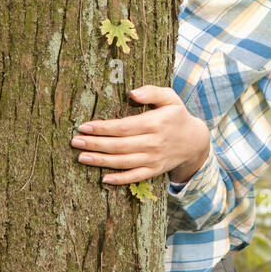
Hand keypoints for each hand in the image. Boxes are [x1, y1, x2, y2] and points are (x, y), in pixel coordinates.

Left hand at [72, 85, 210, 185]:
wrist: (195, 141)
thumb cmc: (177, 116)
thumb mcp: (170, 97)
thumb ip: (152, 92)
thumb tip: (132, 93)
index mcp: (155, 123)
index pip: (124, 127)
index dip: (103, 128)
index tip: (84, 126)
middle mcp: (154, 143)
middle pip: (120, 146)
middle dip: (96, 144)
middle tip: (75, 142)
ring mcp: (154, 159)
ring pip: (124, 162)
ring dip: (101, 161)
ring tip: (82, 157)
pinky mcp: (155, 170)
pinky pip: (136, 177)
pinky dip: (120, 180)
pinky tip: (104, 179)